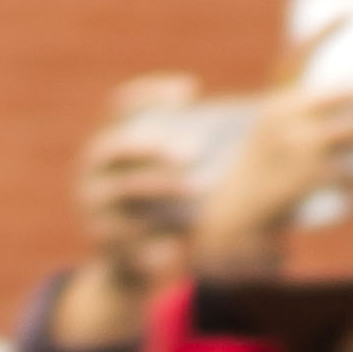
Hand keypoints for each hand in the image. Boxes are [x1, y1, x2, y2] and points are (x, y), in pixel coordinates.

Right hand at [58, 74, 210, 343]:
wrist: (129, 262)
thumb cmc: (162, 203)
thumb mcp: (169, 174)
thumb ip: (194, 146)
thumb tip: (258, 119)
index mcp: (112, 144)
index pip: (122, 105)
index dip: (150, 93)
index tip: (191, 89)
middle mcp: (95, 171)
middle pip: (117, 146)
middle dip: (154, 145)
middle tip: (194, 151)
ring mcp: (96, 207)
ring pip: (126, 191)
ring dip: (164, 188)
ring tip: (202, 191)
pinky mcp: (107, 243)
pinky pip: (130, 240)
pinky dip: (157, 241)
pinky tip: (177, 246)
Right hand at [185, 72, 352, 281]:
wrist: (231, 211)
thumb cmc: (264, 165)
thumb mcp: (275, 129)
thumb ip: (307, 112)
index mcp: (278, 101)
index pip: (298, 55)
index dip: (323, 32)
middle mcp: (286, 118)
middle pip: (351, 97)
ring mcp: (295, 147)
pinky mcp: (302, 179)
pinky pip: (349, 178)